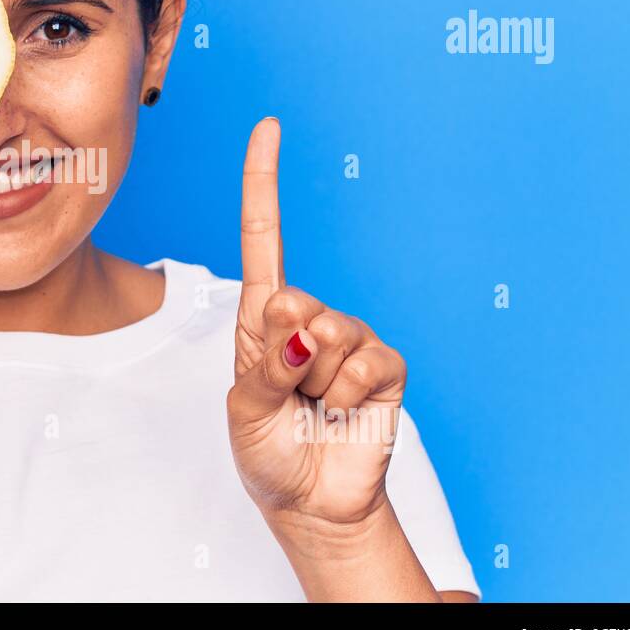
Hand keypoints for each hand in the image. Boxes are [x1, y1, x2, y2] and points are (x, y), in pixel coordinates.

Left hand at [228, 118, 407, 528]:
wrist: (310, 502)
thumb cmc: (268, 450)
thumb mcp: (244, 408)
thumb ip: (265, 363)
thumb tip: (302, 322)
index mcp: (262, 318)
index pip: (264, 238)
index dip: (264, 183)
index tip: (269, 127)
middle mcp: (309, 317)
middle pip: (293, 301)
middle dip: (281, 358)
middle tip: (287, 394)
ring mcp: (350, 339)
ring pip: (331, 334)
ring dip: (314, 384)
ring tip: (313, 408)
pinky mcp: (385, 367)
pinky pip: (367, 363)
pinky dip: (345, 396)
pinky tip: (340, 414)